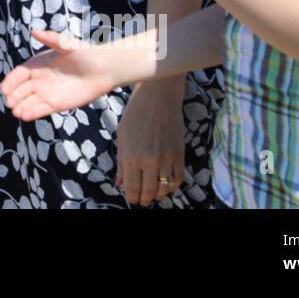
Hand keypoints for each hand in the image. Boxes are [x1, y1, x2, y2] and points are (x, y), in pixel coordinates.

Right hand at [1, 29, 120, 120]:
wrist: (104, 69)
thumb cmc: (85, 53)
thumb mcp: (67, 44)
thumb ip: (51, 39)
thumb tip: (34, 31)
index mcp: (38, 64)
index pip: (19, 74)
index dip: (11, 81)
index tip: (4, 89)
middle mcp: (39, 79)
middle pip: (21, 90)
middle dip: (14, 96)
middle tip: (9, 102)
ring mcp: (46, 93)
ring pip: (28, 102)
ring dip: (21, 107)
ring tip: (16, 112)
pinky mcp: (56, 104)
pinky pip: (40, 109)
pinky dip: (32, 113)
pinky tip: (25, 116)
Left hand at [114, 79, 186, 206]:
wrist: (157, 98)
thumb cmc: (135, 115)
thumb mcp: (122, 138)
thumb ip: (122, 163)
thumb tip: (119, 183)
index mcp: (131, 157)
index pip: (132, 188)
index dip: (132, 197)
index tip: (132, 199)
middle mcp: (149, 161)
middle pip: (149, 192)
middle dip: (144, 199)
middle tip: (142, 200)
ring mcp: (166, 158)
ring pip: (164, 188)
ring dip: (158, 194)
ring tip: (153, 193)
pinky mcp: (179, 154)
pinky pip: (178, 179)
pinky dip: (173, 186)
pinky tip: (167, 185)